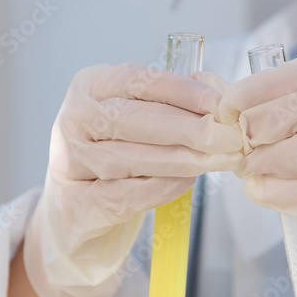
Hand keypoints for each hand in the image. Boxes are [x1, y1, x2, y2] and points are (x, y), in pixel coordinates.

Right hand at [23, 63, 241, 296]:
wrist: (75, 215)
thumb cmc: (115, 159)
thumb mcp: (139, 122)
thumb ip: (174, 105)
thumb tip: (217, 92)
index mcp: (89, 87)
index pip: (138, 80)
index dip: (181, 90)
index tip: (218, 102)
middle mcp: (72, 120)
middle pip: (134, 119)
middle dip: (189, 128)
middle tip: (229, 138)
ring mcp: (67, 163)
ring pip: (131, 158)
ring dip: (182, 160)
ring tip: (218, 160)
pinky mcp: (74, 205)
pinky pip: (125, 194)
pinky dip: (161, 187)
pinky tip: (187, 182)